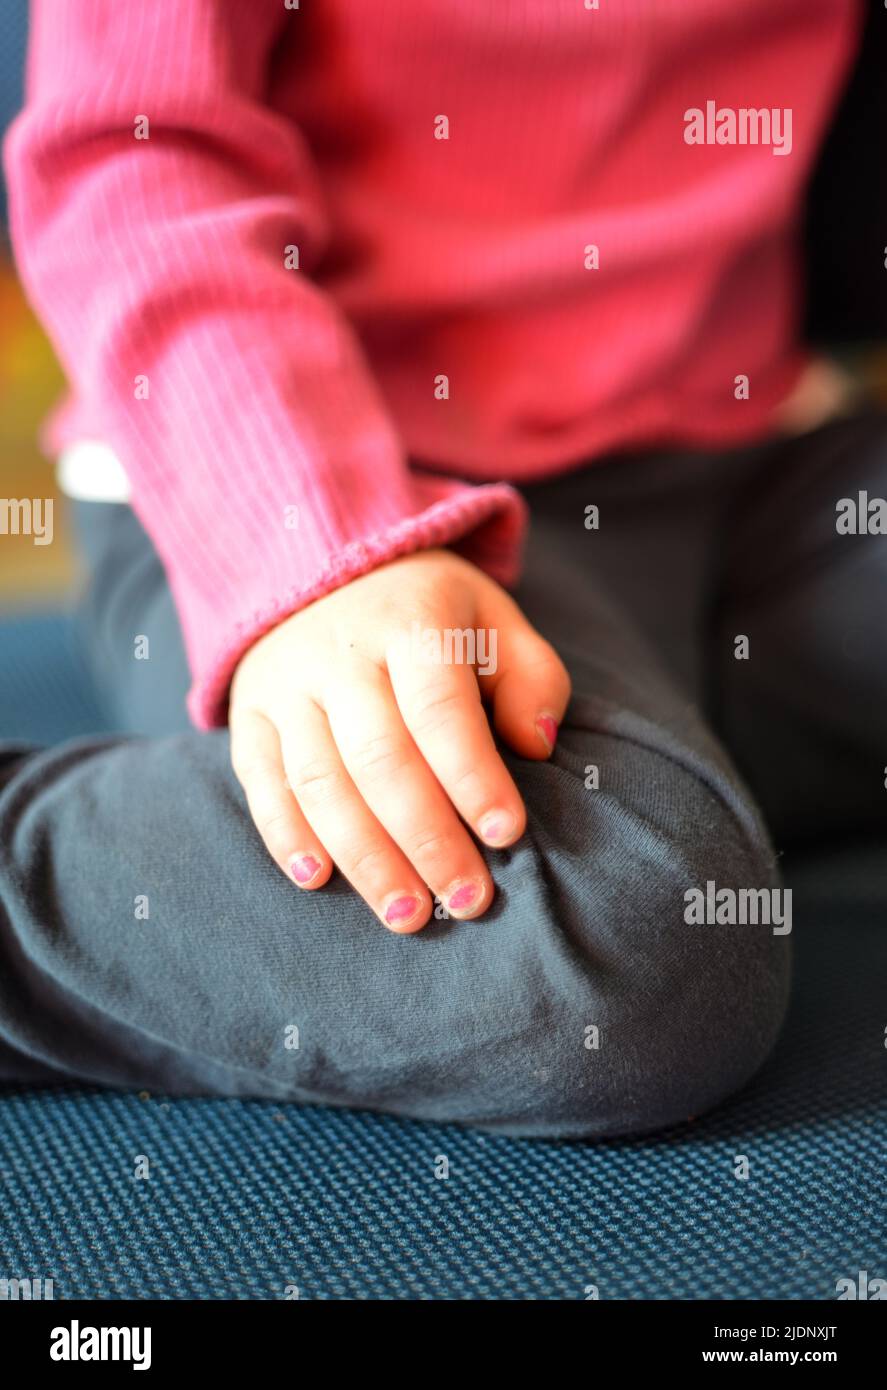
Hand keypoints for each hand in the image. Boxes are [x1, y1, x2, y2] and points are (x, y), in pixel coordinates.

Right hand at [229, 548, 570, 931]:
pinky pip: (261, 783)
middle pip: (379, 757)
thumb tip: (537, 745)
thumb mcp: (494, 618)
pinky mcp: (248, 715)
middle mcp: (338, 654)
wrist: (322, 571)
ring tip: (407, 914)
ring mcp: (285, 685)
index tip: (508, 834)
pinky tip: (319, 881)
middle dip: (426, 837)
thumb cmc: (432, 615)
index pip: (439, 708)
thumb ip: (531, 677)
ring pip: (319, 781)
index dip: (473, 775)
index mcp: (410, 622)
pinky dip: (285, 837)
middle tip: (468, 899)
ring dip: (363, 856)